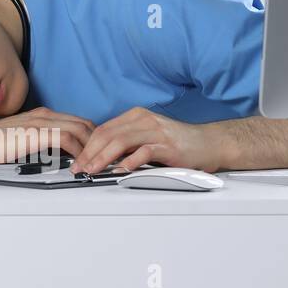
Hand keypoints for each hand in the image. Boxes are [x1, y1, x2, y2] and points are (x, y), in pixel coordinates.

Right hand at [0, 107, 95, 162]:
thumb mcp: (21, 140)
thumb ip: (38, 144)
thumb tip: (53, 157)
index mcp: (42, 116)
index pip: (78, 122)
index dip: (92, 137)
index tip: (98, 152)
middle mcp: (45, 115)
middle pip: (85, 123)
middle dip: (98, 142)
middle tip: (105, 159)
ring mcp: (41, 122)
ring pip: (81, 128)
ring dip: (92, 148)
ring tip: (97, 164)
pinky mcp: (36, 133)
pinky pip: (68, 137)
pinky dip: (78, 151)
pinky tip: (80, 164)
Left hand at [71, 107, 221, 173]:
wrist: (209, 143)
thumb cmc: (179, 143)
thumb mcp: (148, 137)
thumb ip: (128, 143)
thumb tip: (102, 158)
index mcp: (136, 116)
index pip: (103, 129)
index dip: (86, 146)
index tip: (77, 160)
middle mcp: (144, 120)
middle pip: (107, 134)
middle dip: (89, 153)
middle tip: (79, 168)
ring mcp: (156, 131)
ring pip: (121, 141)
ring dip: (103, 158)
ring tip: (92, 170)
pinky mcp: (167, 145)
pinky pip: (144, 152)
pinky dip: (130, 161)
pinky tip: (120, 170)